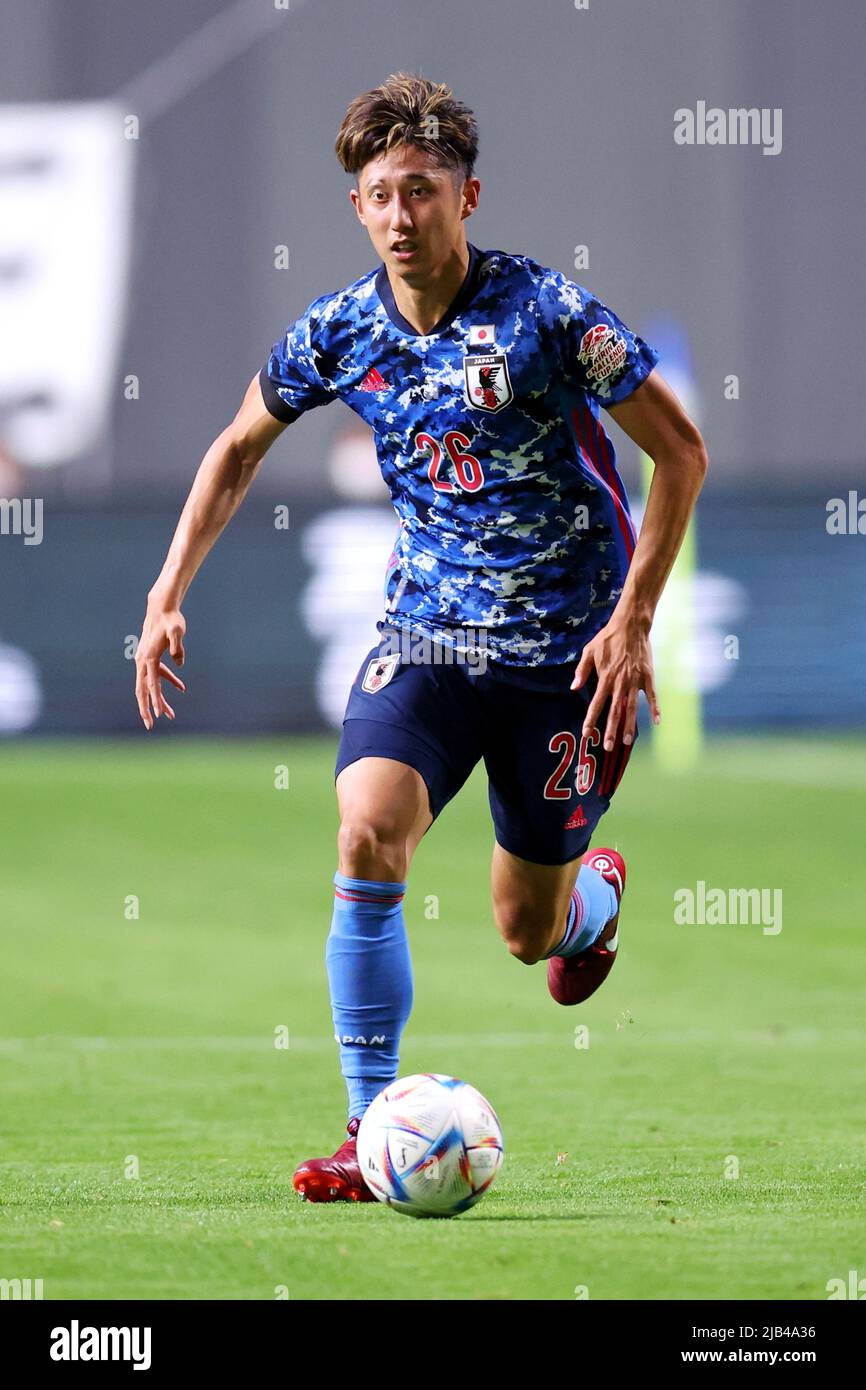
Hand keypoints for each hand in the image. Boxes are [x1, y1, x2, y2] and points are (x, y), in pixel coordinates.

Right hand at [134, 604, 186, 730]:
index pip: (152, 685)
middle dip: (146, 709)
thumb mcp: (177, 631)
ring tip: (170, 714)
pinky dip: (167, 682)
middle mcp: (142, 661)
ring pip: (149, 685)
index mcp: (148, 658)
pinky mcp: (150, 657)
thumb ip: (178, 647)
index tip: (159, 715)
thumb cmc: (171, 619)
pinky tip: (181, 688)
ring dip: (158, 699)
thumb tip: (180, 663)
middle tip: (150, 726)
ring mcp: (144, 659)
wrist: (162, 608)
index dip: (156, 701)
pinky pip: (157, 675)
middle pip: (143, 690)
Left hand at [571, 613, 659, 750]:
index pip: (596, 704)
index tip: (586, 733)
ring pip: (632, 708)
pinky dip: (655, 709)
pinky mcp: (648, 676)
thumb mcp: (588, 651)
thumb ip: (581, 671)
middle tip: (607, 747)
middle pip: (614, 711)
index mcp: (605, 678)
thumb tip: (574, 688)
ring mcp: (635, 681)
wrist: (631, 625)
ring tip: (627, 741)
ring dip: (629, 726)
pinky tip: (656, 722)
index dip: (590, 719)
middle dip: (610, 730)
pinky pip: (652, 696)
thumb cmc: (608, 638)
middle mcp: (620, 683)